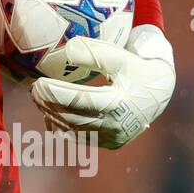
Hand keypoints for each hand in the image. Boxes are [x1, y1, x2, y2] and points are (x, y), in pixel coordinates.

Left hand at [30, 24, 174, 148]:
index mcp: (119, 103)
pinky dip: (62, 127)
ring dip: (51, 115)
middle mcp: (116, 125)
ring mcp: (113, 137)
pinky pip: (79, 139)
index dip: (55, 93)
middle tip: (34, 89)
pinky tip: (50, 114)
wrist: (159, 92)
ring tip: (39, 98)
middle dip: (48, 104)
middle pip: (72, 117)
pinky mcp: (110, 143)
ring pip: (73, 131)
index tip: (38, 82)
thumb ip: (94, 52)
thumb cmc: (136, 68)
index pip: (78, 101)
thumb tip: (67, 49)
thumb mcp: (119, 56)